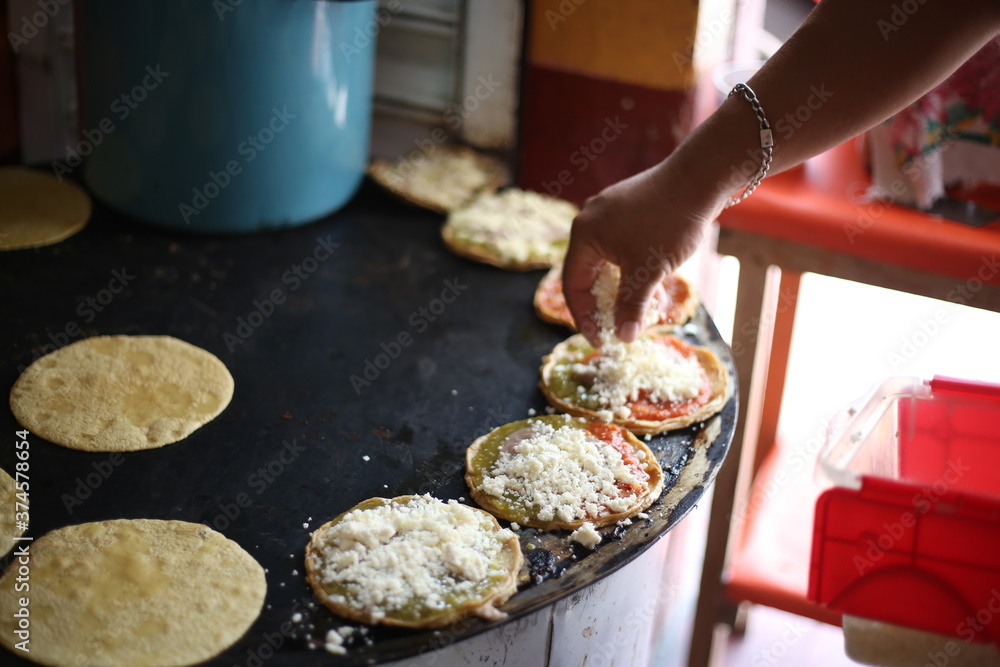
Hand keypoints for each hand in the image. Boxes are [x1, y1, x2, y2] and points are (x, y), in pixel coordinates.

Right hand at [563, 152, 726, 346]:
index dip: (585, 317)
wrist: (701, 177)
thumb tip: (623, 338)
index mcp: (584, 234)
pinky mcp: (630, 207)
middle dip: (607, 304)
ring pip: (610, 261)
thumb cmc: (669, 223)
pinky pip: (624, 246)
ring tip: (647, 308)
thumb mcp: (648, 271)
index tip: (602, 340)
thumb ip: (631, 305)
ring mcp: (610, 211)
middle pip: (589, 273)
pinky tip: (657, 281)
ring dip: (625, 288)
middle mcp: (590, 221)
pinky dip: (635, 268)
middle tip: (620, 327)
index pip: (573, 285)